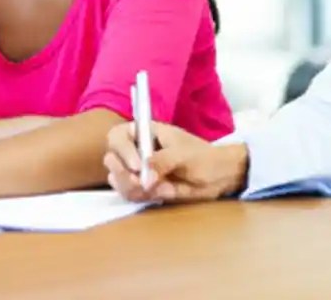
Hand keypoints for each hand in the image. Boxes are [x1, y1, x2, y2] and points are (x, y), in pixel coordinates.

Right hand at [104, 122, 248, 202]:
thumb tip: (145, 178)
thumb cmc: (203, 157)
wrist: (219, 177)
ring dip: (133, 188)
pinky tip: (161, 194)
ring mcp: (137, 171)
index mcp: (144, 133)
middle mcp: (136, 151)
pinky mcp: (142, 189)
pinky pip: (129, 194)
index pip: (117, 136)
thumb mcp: (185, 155)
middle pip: (111, 159)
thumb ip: (163, 161)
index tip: (138, 166)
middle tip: (143, 182)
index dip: (122, 150)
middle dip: (123, 173)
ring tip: (160, 188)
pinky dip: (141, 197)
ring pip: (117, 180)